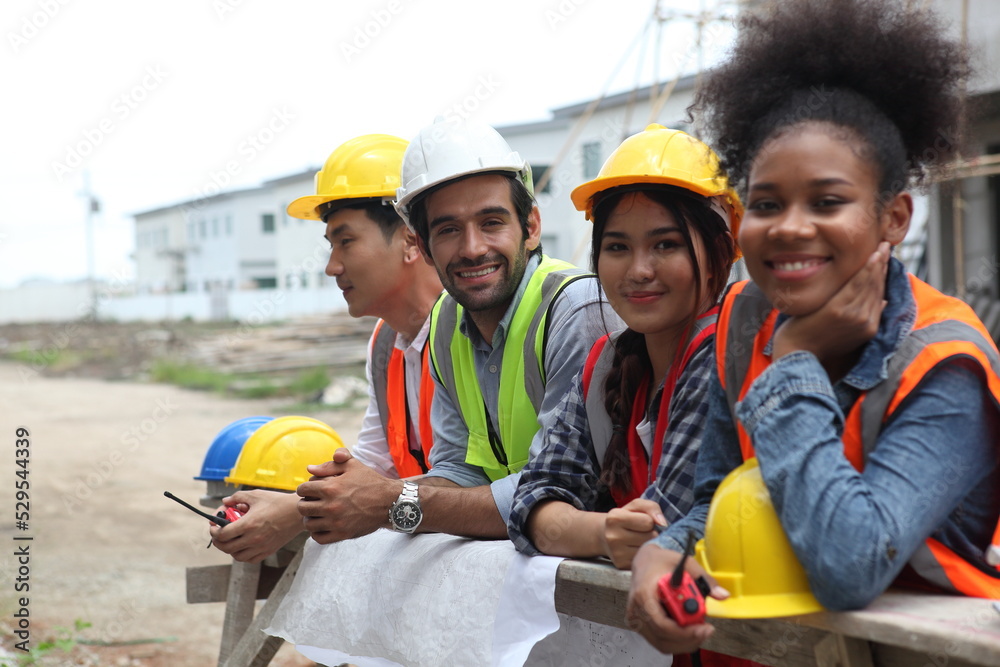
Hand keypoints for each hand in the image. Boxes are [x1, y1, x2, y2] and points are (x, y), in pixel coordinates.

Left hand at [209, 490, 302, 562]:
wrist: (297, 513)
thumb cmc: (277, 502)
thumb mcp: (256, 495)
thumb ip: (238, 497)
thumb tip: (225, 502)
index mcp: (248, 524)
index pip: (223, 534)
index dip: (214, 531)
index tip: (213, 526)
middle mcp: (253, 538)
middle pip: (226, 547)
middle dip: (218, 540)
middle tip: (218, 533)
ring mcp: (261, 547)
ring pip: (236, 556)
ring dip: (229, 549)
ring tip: (230, 540)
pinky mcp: (268, 551)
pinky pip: (249, 559)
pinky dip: (242, 554)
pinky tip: (243, 545)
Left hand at [296, 448, 397, 543]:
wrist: (389, 502)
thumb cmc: (370, 481)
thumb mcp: (352, 465)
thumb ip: (329, 464)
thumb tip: (309, 468)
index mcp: (331, 487)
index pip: (303, 490)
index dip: (305, 488)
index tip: (311, 490)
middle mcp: (331, 506)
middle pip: (302, 508)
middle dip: (305, 502)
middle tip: (313, 502)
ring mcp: (336, 522)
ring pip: (308, 524)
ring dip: (310, 518)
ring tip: (317, 514)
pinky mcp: (342, 534)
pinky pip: (318, 538)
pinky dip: (316, 532)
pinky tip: (323, 525)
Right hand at [601, 498, 664, 568]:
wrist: (605, 535)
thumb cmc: (625, 517)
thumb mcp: (636, 506)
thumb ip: (651, 507)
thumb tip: (663, 523)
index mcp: (614, 518)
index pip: (648, 522)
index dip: (649, 521)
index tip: (640, 522)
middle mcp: (612, 537)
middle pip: (650, 537)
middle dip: (650, 533)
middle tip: (641, 532)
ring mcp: (616, 553)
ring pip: (649, 549)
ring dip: (648, 544)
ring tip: (639, 540)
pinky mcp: (621, 565)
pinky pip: (644, 559)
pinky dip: (644, 555)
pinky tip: (636, 549)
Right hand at [626, 541, 727, 654]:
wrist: (644, 561)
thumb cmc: (661, 562)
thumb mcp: (685, 563)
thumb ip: (704, 580)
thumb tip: (722, 595)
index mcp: (644, 593)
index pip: (662, 624)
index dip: (685, 632)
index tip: (704, 628)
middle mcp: (637, 609)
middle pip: (664, 637)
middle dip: (689, 637)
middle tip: (706, 629)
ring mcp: (636, 619)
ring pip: (663, 644)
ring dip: (685, 641)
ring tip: (699, 629)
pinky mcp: (641, 626)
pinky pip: (660, 641)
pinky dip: (678, 640)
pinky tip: (689, 630)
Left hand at [773, 241, 889, 366]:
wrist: (796, 354)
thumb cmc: (816, 341)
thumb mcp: (846, 332)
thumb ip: (864, 318)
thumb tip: (882, 302)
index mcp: (869, 328)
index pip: (880, 295)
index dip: (883, 276)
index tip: (884, 259)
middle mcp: (866, 322)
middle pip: (877, 288)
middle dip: (883, 265)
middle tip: (885, 246)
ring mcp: (854, 316)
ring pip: (870, 284)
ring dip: (877, 263)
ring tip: (881, 247)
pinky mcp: (840, 310)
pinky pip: (857, 285)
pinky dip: (866, 270)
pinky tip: (871, 257)